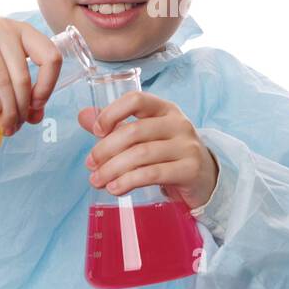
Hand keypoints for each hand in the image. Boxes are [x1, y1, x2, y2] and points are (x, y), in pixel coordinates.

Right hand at [0, 15, 61, 135]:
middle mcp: (5, 28)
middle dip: (21, 107)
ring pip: (1, 77)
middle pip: (22, 75)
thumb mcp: (3, 64)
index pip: (51, 57)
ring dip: (5, 107)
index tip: (37, 105)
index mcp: (24, 32)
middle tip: (16, 126)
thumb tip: (36, 117)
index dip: (48, 85)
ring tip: (5, 125)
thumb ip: (21, 88)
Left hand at [78, 91, 218, 210]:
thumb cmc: (169, 154)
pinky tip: (116, 188)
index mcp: (165, 109)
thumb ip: (115, 126)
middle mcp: (178, 123)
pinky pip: (153, 174)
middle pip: (134, 131)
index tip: (96, 131)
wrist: (205, 178)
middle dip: (106, 149)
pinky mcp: (190, 169)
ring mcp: (187, 146)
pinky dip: (129, 181)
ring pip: (141, 154)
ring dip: (113, 169)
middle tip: (90, 165)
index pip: (136, 100)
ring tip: (97, 181)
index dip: (112, 112)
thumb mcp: (145, 136)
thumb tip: (83, 116)